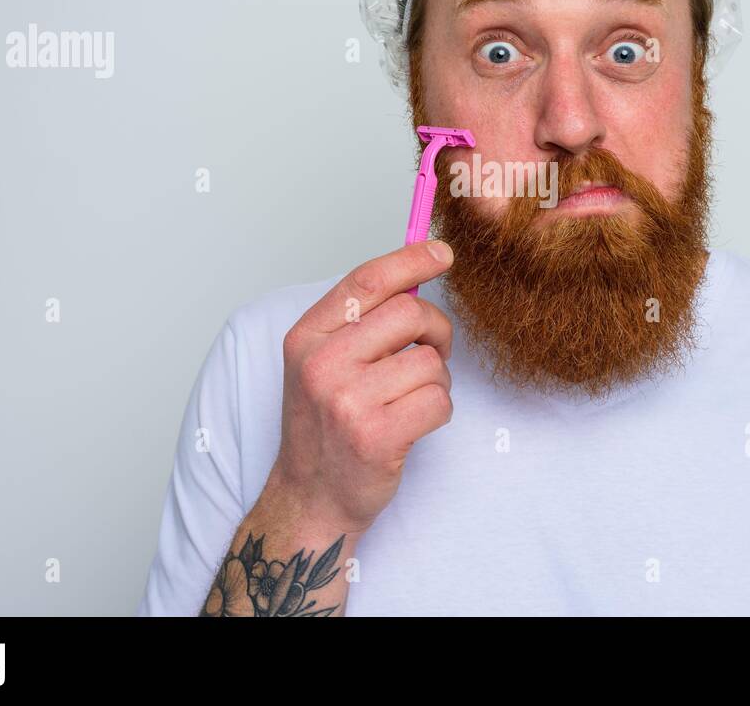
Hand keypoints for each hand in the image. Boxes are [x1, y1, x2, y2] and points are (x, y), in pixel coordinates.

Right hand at [272, 240, 455, 535]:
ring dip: (436, 381)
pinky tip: (413, 425)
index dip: (411, 259)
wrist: (311, 497)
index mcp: (306, 337)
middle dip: (436, 331)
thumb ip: (359, 322)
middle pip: (410, 313)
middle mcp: (321, 364)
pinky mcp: (375, 436)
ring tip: (409, 400)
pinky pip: (438, 400)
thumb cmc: (326, 426)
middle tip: (432, 352)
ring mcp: (346, 401)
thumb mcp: (323, 363)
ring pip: (431, 362)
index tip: (443, 252)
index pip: (367, 281)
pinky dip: (439, 412)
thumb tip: (417, 274)